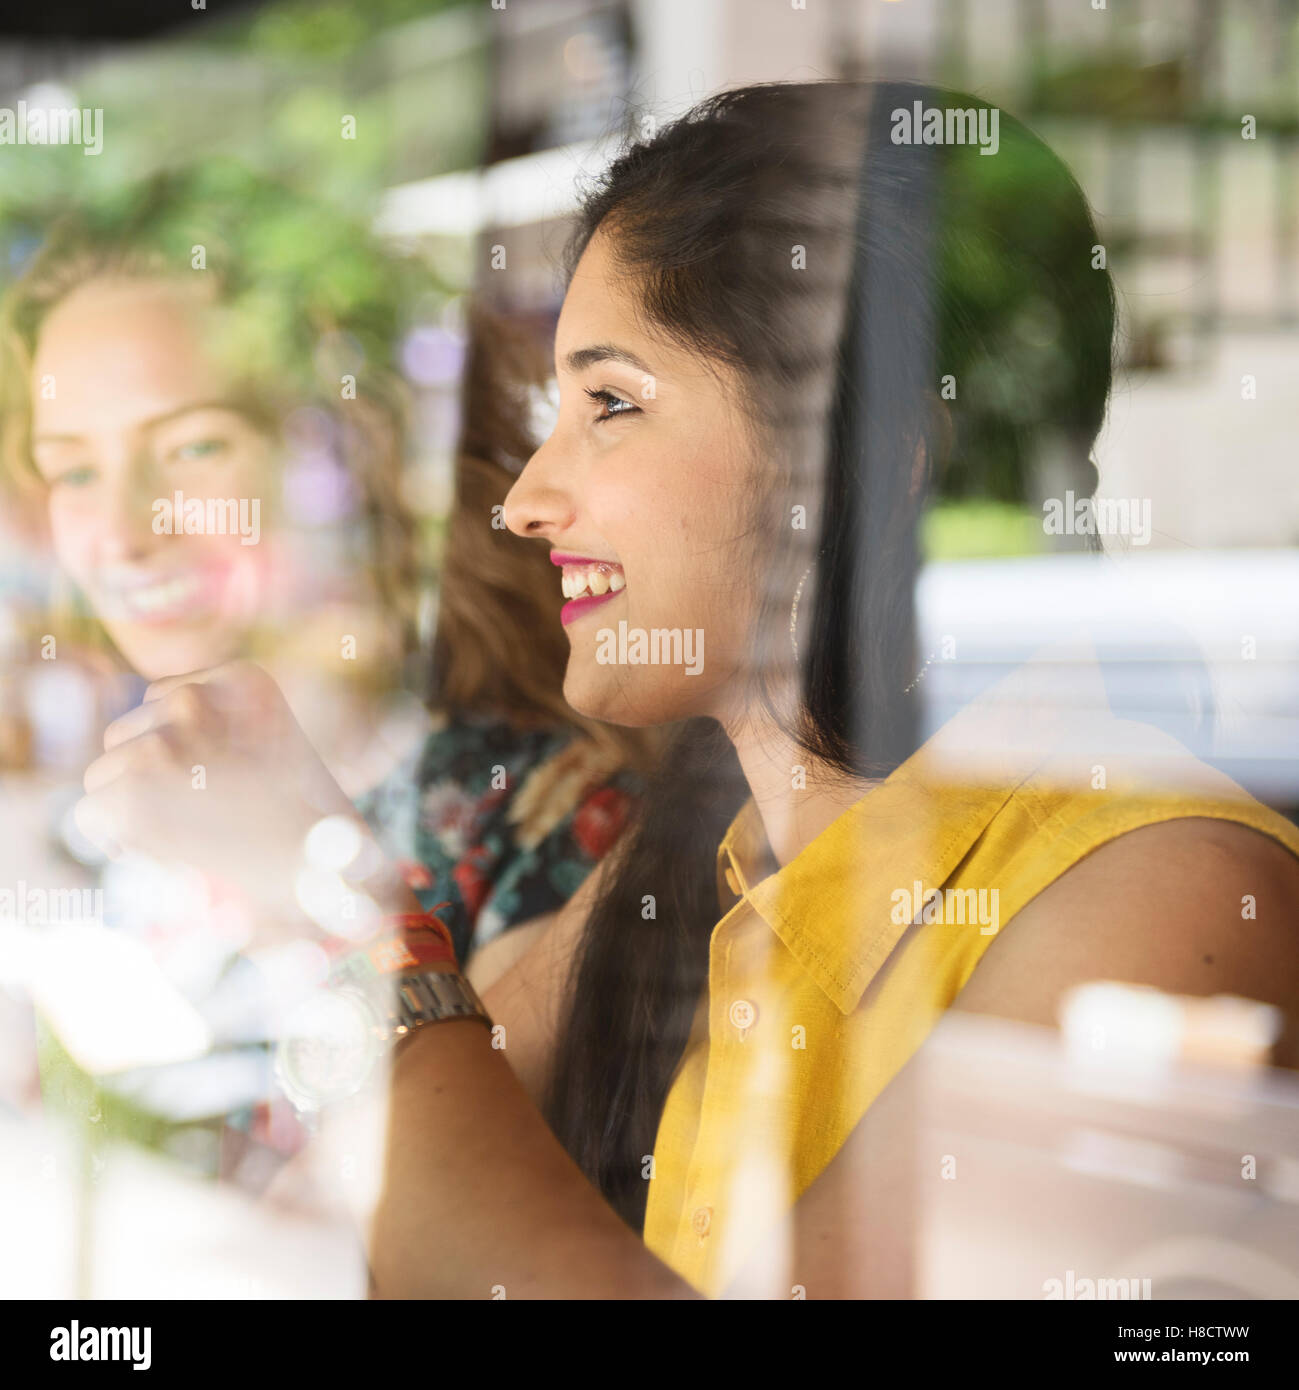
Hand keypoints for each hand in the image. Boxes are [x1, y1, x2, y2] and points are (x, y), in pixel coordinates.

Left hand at [76, 661, 409, 932]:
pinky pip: (89, 811)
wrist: (327, 871)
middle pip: (124, 733)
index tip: (214, 784)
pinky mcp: (136, 790)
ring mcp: (163, 742)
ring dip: (130, 806)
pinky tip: (165, 851)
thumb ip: (219, 726)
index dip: (175, 749)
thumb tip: (151, 730)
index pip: (165, 700)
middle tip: (200, 817)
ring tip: (187, 835)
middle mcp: (195, 698)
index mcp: (240, 677)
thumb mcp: (271, 745)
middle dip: (147, 778)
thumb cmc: (307, 821)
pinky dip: (114, 841)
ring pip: (101, 773)